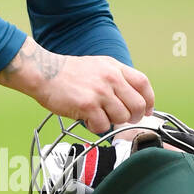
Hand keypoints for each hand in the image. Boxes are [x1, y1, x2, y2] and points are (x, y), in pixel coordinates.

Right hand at [0, 37, 153, 135]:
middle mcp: (111, 78)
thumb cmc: (69, 73)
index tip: (146, 110)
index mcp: (115, 67)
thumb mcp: (98, 66)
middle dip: (133, 117)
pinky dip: (96, 127)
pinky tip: (87, 119)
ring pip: (122, 118)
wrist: (44, 72)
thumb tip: (131, 99)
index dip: (149, 100)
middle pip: (137, 105)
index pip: (143, 84)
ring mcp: (100, 92)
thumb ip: (116, 78)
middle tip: (123, 119)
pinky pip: (103, 126)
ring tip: (98, 116)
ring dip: (112, 122)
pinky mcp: (87, 106)